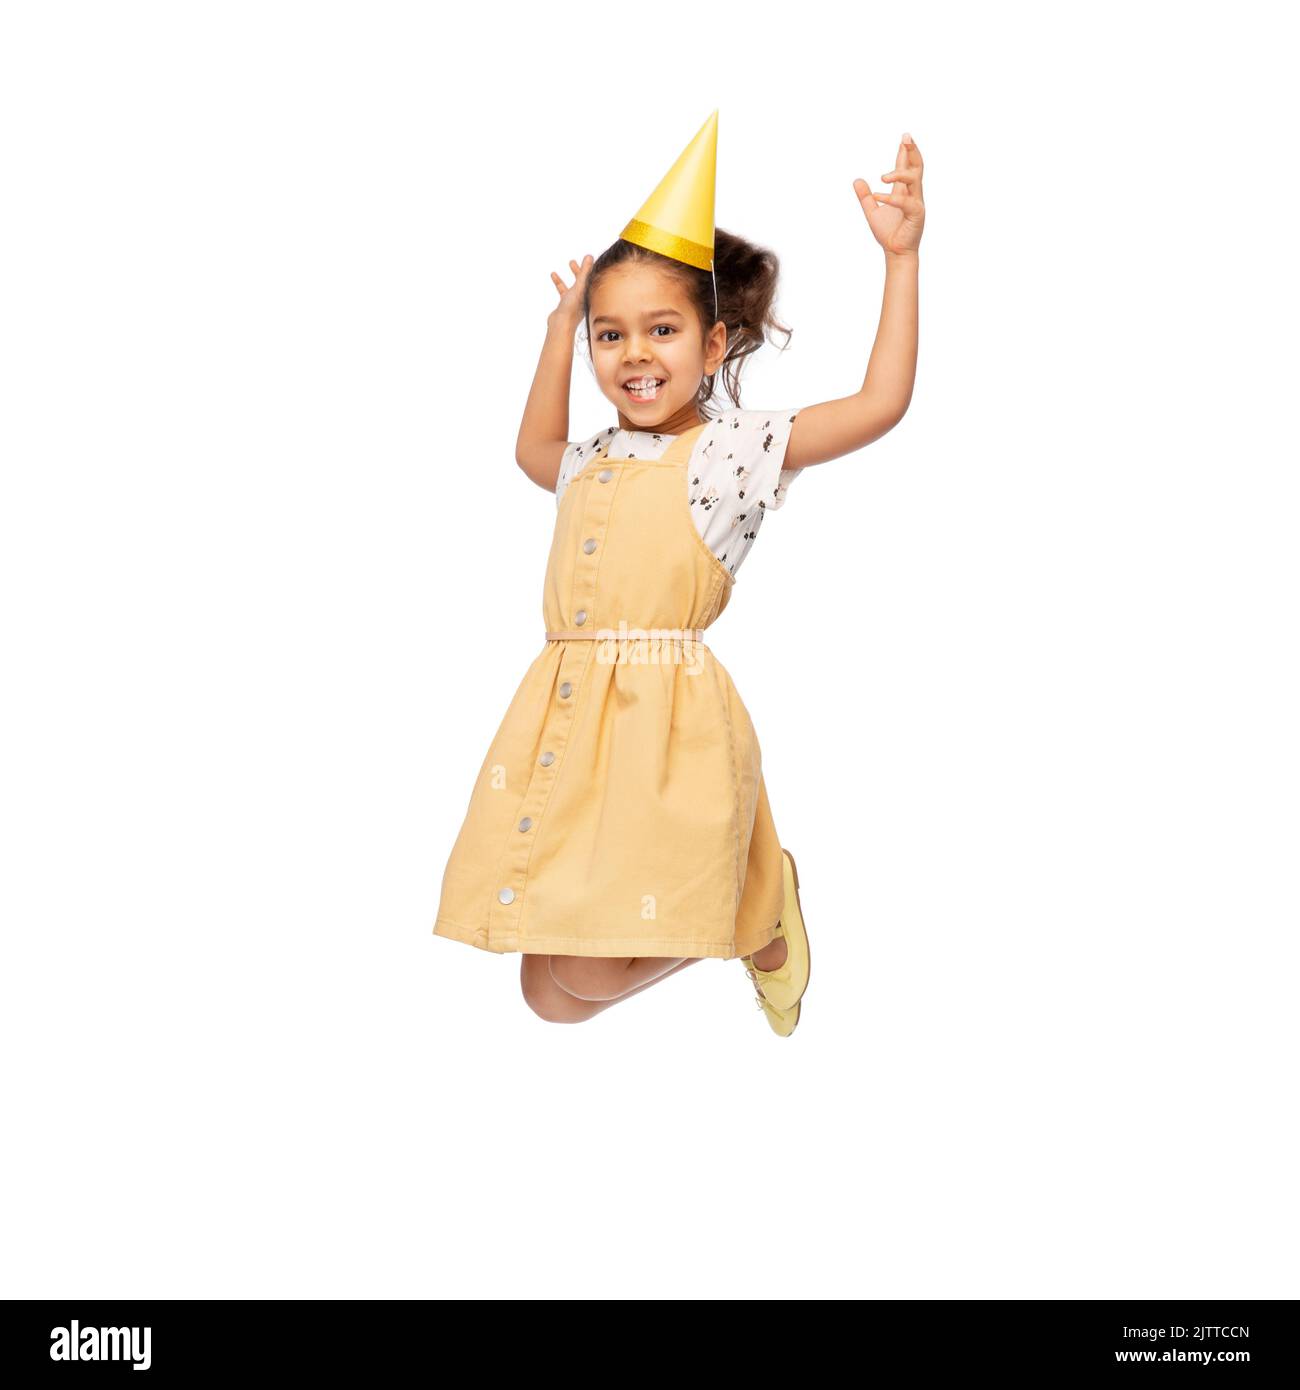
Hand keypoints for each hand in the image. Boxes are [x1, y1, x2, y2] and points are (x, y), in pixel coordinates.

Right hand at [548, 254, 593, 332]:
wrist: (561, 324)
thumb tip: (589, 256)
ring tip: (566, 264)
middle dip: (579, 270)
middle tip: (572, 262)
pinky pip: (563, 290)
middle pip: (583, 281)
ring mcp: (574, 301)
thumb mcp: (579, 286)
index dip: (589, 267)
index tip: (586, 257)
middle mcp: (583, 297)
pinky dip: (559, 282)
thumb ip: (584, 272)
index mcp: (589, 294)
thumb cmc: (572, 307)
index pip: (591, 278)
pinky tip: (554, 276)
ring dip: (569, 275)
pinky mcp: (565, 305)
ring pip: (573, 285)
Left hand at [853, 134, 924, 257]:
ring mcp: (917, 203)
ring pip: (914, 180)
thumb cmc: (888, 233)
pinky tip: (877, 195)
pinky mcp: (917, 214)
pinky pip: (906, 202)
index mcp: (904, 191)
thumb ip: (865, 197)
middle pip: (917, 167)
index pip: (907, 167)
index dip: (905, 152)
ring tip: (882, 176)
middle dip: (912, 151)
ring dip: (900, 173)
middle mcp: (913, 194)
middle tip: (905, 138)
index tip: (904, 137)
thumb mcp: (872, 211)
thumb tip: (857, 180)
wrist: (895, 253)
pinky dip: (891, 198)